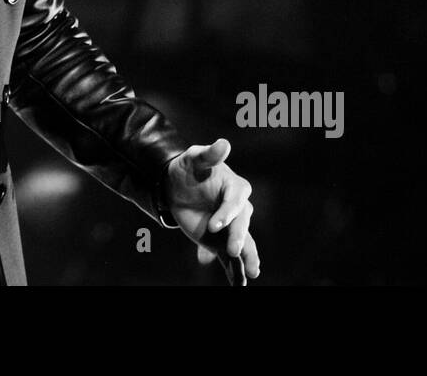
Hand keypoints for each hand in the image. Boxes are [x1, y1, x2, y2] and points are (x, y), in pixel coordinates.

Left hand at [163, 139, 260, 282]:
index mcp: (236, 187)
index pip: (237, 202)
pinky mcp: (222, 241)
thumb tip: (224, 143)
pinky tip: (238, 283)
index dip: (227, 214)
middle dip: (238, 237)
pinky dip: (235, 270)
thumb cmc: (187, 168)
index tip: (215, 226)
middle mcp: (238, 209)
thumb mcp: (193, 158)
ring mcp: (231, 227)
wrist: (175, 187)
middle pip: (242, 223)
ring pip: (244, 242)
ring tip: (251, 273)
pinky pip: (231, 258)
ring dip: (247, 257)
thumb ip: (208, 154)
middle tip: (232, 251)